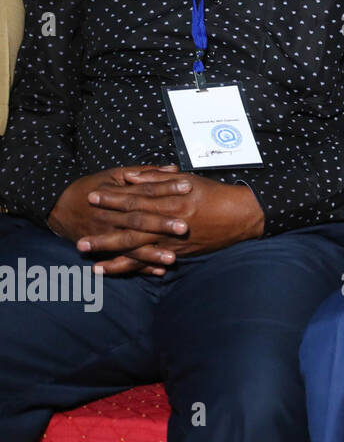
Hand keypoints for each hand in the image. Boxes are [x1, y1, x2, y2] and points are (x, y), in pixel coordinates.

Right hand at [48, 166, 192, 275]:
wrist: (58, 205)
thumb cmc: (92, 187)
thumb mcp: (115, 174)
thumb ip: (145, 173)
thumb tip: (173, 169)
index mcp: (118, 195)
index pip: (146, 192)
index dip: (167, 189)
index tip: (188, 188)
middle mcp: (112, 216)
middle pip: (140, 221)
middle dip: (161, 225)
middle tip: (184, 228)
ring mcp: (107, 234)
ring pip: (132, 245)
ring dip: (152, 253)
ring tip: (172, 258)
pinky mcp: (102, 249)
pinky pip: (123, 260)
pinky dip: (140, 267)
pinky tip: (158, 271)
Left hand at [73, 166, 263, 273]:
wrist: (241, 215)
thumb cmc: (215, 194)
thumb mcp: (188, 179)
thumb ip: (159, 178)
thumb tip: (133, 177)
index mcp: (170, 200)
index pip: (135, 198)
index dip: (113, 199)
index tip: (92, 197)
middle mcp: (168, 221)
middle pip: (131, 228)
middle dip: (105, 234)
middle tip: (81, 240)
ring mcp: (173, 240)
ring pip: (138, 249)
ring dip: (113, 255)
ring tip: (91, 261)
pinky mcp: (179, 252)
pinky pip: (152, 261)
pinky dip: (133, 267)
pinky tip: (116, 271)